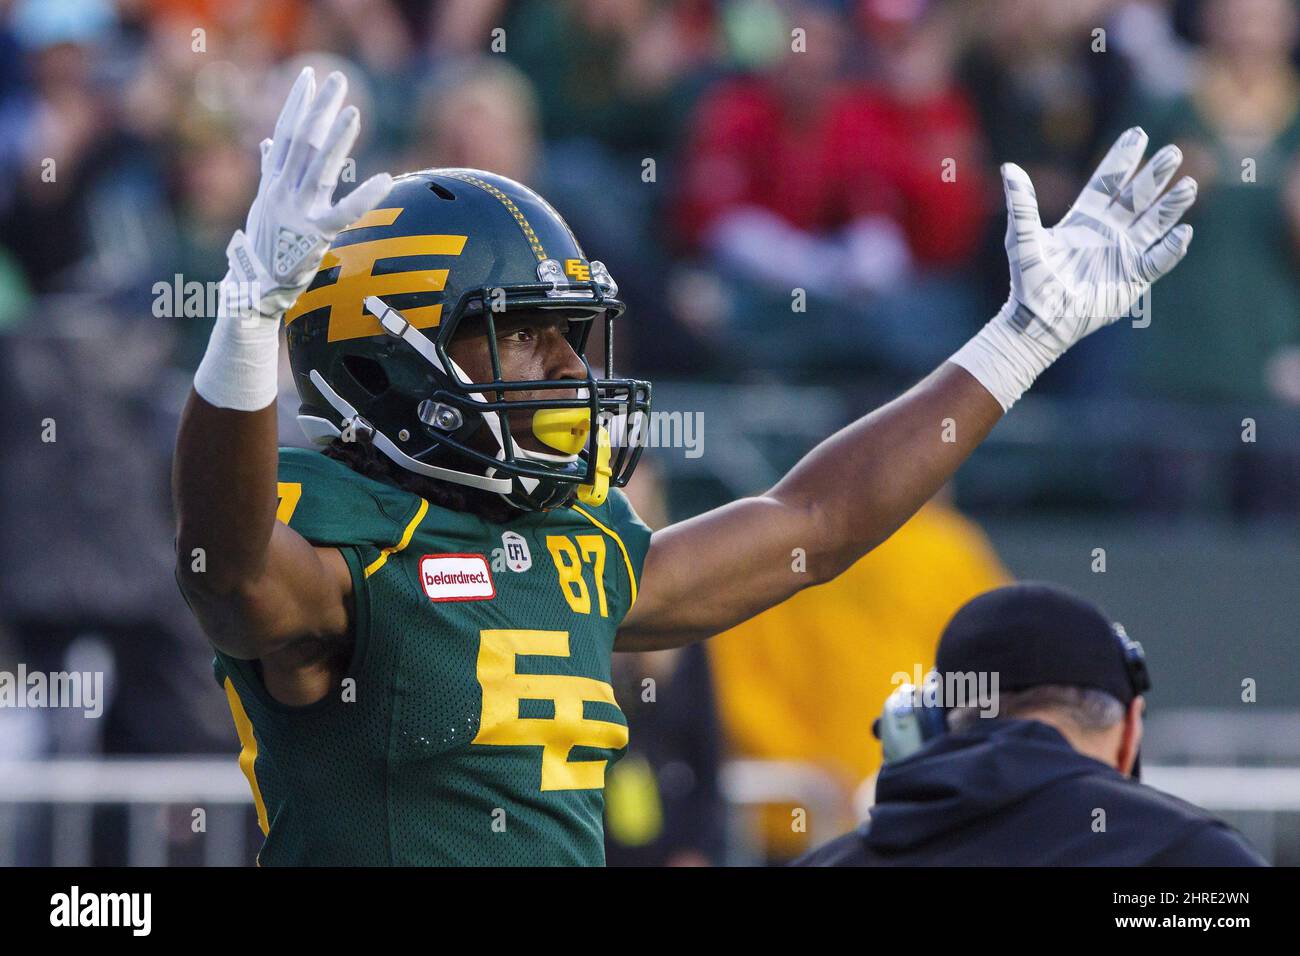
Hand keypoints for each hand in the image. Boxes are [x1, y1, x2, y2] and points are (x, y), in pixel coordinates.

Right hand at [225, 67, 392, 319]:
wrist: (252, 289)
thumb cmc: (263, 246)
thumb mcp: (263, 204)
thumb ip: (269, 171)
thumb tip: (268, 144)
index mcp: (272, 182)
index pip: (285, 132)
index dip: (297, 104)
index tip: (309, 77)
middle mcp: (281, 191)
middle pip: (302, 140)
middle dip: (319, 108)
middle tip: (336, 79)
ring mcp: (297, 212)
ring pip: (319, 167)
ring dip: (337, 138)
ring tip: (353, 111)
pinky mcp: (315, 236)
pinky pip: (344, 212)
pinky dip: (365, 197)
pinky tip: (385, 179)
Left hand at [1000, 126, 1196, 353]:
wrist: (1039, 321)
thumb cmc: (1029, 282)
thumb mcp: (1022, 240)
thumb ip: (1022, 205)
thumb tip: (1009, 168)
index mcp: (1083, 219)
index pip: (1107, 182)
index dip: (1122, 159)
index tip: (1138, 134)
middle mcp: (1108, 232)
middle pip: (1137, 197)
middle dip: (1154, 176)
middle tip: (1173, 152)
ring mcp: (1123, 254)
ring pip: (1154, 223)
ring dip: (1170, 206)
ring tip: (1188, 185)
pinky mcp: (1133, 278)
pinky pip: (1158, 260)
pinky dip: (1170, 248)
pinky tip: (1182, 232)